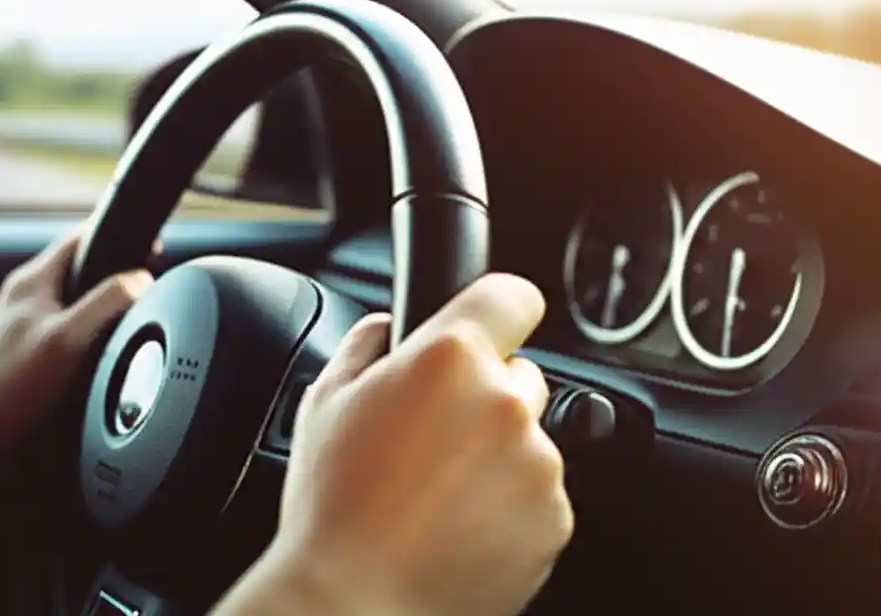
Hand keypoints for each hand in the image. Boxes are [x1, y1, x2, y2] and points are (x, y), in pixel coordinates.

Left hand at [0, 229, 152, 456]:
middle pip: (77, 268)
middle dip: (110, 273)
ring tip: (119, 319)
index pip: (78, 239)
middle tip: (138, 288)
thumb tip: (139, 278)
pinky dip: (83, 326)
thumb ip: (106, 303)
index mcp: (31, 280)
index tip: (144, 246)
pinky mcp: (23, 343)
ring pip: (70, 296)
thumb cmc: (13, 387)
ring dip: (96, 302)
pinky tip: (94, 349)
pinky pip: (62, 321)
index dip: (115, 237)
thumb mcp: (68, 339)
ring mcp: (21, 319)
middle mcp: (23, 294)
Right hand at [218, 274, 570, 615]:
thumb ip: (368, 343)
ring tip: (435, 496)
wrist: (356, 601)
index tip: (490, 327)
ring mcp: (537, 464)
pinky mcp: (554, 519)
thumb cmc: (332, 506)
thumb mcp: (326, 401)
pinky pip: (539, 496)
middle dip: (485, 397)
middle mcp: (505, 403)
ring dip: (497, 457)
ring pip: (529, 440)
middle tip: (432, 439)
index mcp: (449, 359)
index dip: (497, 310)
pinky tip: (457, 526)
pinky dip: (510, 507)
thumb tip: (390, 327)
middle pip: (520, 375)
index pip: (512, 295)